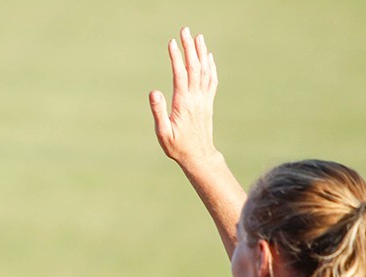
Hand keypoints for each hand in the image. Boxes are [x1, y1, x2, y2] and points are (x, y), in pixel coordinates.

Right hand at [149, 27, 218, 167]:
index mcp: (183, 103)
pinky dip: (210, 66)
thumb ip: (158, 111)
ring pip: (204, 71)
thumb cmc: (177, 146)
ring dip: (200, 52)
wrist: (198, 156)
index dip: (176, 57)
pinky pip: (211, 80)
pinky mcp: (208, 103)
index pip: (180, 74)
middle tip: (185, 30)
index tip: (172, 42)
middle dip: (189, 47)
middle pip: (194, 67)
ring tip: (197, 37)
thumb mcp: (162, 132)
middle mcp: (196, 98)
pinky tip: (208, 57)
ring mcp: (204, 99)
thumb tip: (153, 91)